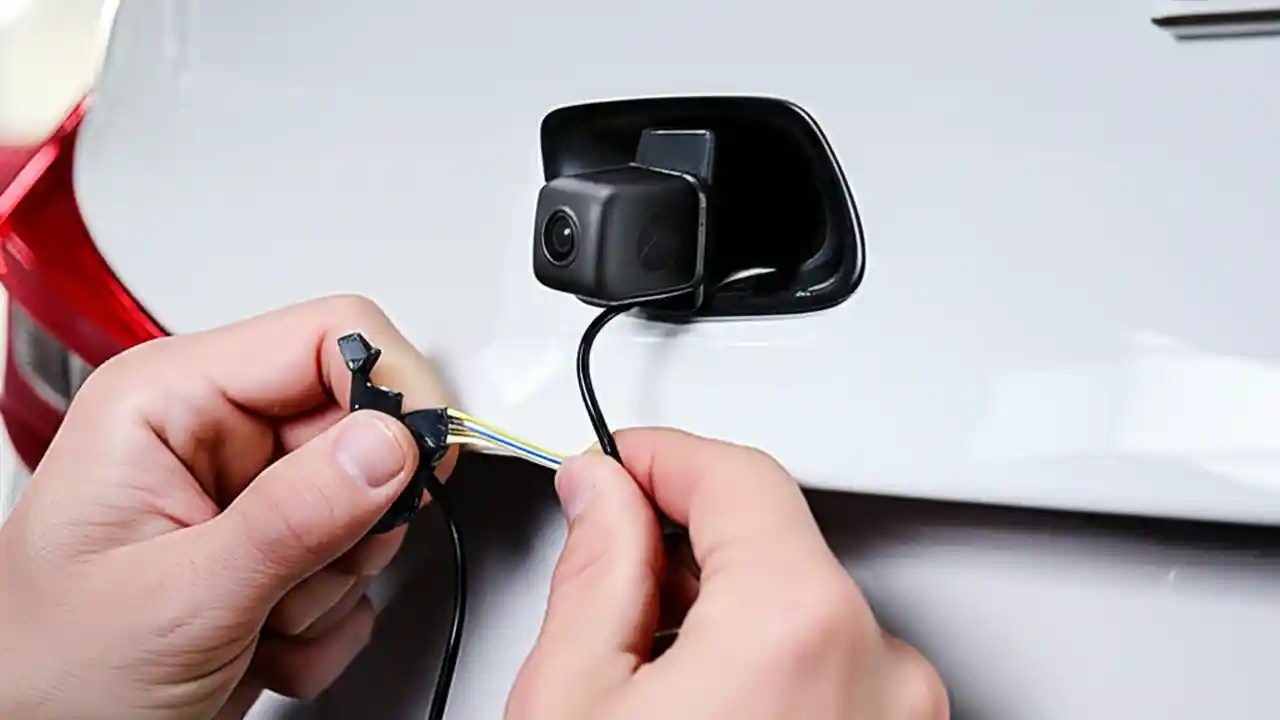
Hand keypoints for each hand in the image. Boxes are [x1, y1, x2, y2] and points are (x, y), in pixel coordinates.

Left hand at [0, 295, 456, 718]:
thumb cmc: (47, 676)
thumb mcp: (178, 598)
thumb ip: (294, 516)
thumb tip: (392, 443)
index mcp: (170, 399)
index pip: (329, 335)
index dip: (392, 390)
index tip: (416, 465)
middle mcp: (214, 435)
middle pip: (365, 428)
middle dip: (354, 522)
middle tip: (300, 574)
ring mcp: (249, 496)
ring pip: (371, 507)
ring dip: (334, 585)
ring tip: (259, 620)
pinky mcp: (276, 551)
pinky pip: (359, 570)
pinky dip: (328, 625)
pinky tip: (261, 644)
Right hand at [508, 428, 947, 719]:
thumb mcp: (572, 705)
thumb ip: (593, 573)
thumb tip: (601, 494)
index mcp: (797, 630)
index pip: (737, 476)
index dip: (661, 456)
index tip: (618, 464)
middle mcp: (881, 670)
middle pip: (775, 544)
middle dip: (687, 544)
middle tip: (611, 570)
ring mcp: (905, 717)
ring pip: (804, 611)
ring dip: (729, 613)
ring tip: (652, 675)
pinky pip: (838, 672)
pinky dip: (775, 669)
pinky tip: (708, 705)